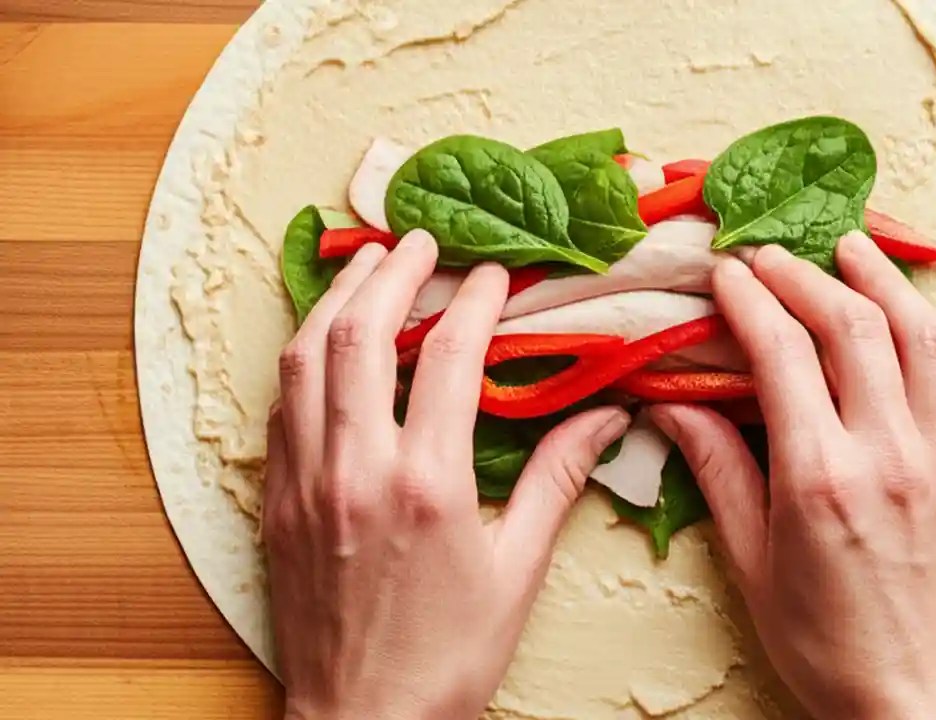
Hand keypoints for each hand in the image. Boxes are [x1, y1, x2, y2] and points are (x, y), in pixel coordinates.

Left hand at [264, 231, 629, 719]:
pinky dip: (304, 357)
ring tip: (367, 269)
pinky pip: (281, 405)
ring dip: (336, 301)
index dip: (476, 301)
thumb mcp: (518, 571)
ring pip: (304, 360)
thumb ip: (558, 481)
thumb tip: (609, 417)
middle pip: (363, 336)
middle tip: (420, 240)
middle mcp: (357, 469)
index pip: (451, 358)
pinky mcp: (275, 500)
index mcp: (427, 485)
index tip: (496, 274)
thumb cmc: (448, 658)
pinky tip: (326, 342)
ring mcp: (305, 481)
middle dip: (392, 273)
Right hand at [650, 233, 935, 719]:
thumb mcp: (752, 564)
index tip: (725, 274)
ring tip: (849, 247)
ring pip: (921, 334)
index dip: (750, 300)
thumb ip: (718, 473)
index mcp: (819, 479)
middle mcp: (887, 453)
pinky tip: (916, 310)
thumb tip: (673, 408)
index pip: (783, 354)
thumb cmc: (824, 643)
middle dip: (803, 274)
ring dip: (883, 280)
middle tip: (767, 254)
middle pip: (851, 325)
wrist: (918, 696)